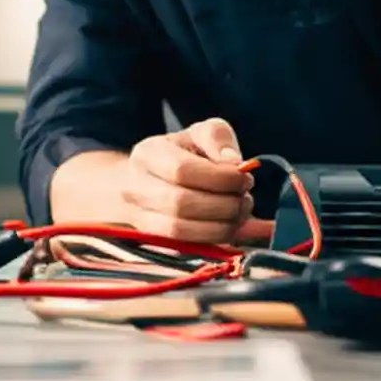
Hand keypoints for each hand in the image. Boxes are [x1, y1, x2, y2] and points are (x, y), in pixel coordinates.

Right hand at [121, 117, 254, 242]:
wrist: (154, 179)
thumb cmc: (185, 153)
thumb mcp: (202, 133)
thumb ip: (218, 138)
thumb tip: (235, 163)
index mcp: (147, 154)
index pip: (182, 170)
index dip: (220, 178)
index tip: (244, 177)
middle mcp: (135, 187)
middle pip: (180, 203)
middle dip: (224, 203)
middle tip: (245, 197)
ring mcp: (139, 217)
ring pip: (181, 230)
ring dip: (221, 224)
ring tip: (240, 211)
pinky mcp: (153, 241)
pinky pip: (184, 247)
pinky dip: (213, 239)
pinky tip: (228, 225)